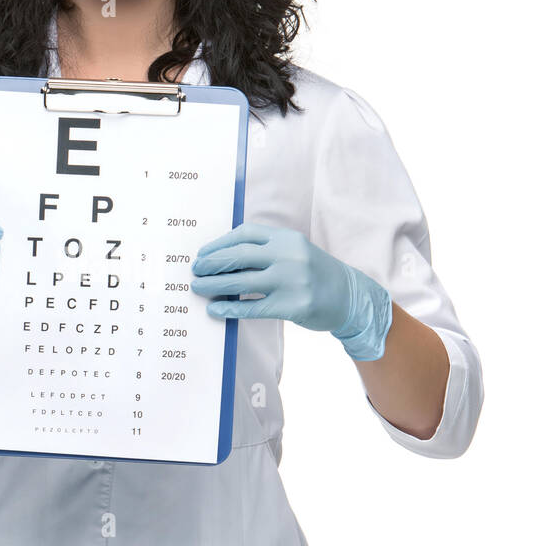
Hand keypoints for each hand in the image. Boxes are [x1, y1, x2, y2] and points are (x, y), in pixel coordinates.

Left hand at [189, 222, 392, 360]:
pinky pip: (253, 307)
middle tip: (195, 271)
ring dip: (214, 286)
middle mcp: (289, 255)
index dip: (219, 243)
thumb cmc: (314, 274)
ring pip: (241, 282)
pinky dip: (230, 309)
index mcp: (287, 238)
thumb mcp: (294, 252)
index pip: (245, 233)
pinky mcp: (292, 305)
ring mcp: (291, 280)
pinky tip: (215, 311)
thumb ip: (266, 250)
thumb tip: (222, 258)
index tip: (203, 254)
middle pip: (239, 255)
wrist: (350, 297)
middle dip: (212, 263)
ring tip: (198, 289)